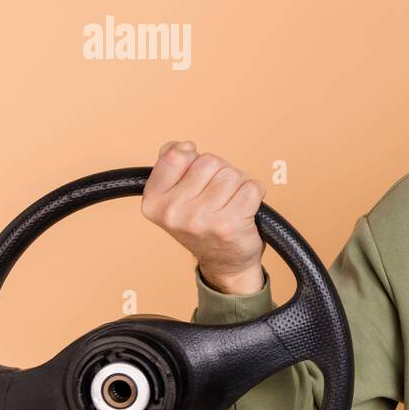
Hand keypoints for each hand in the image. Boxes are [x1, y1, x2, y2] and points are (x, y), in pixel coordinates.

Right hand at [141, 140, 266, 294]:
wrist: (223, 263)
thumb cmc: (201, 223)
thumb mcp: (174, 196)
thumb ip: (170, 165)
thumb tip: (181, 146)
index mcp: (153, 201)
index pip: (177, 155)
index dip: (193, 158)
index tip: (197, 175)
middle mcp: (173, 212)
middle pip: (210, 161)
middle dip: (220, 172)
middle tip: (217, 195)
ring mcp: (200, 220)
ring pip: (232, 174)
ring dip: (238, 183)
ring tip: (230, 203)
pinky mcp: (228, 225)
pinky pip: (252, 187)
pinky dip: (255, 193)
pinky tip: (245, 209)